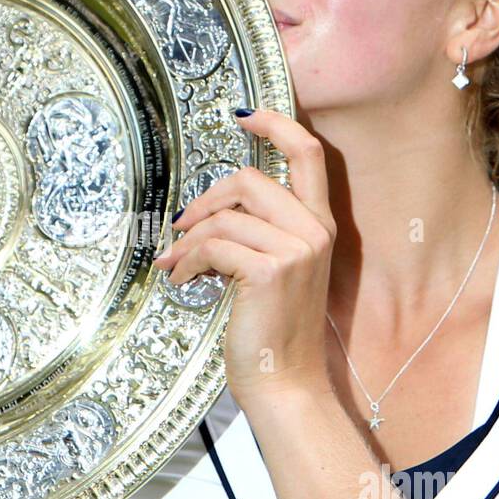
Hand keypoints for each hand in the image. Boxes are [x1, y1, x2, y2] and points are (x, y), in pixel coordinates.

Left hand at [152, 108, 336, 407]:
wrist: (286, 384)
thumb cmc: (274, 333)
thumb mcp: (275, 273)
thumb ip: (255, 236)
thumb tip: (201, 217)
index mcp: (320, 226)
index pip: (307, 154)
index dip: (275, 124)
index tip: (243, 114)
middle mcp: (314, 231)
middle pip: (247, 180)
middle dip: (204, 202)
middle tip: (181, 228)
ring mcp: (296, 249)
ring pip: (222, 219)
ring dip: (188, 244)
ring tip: (178, 267)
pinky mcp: (270, 270)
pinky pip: (212, 247)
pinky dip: (186, 263)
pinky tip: (183, 281)